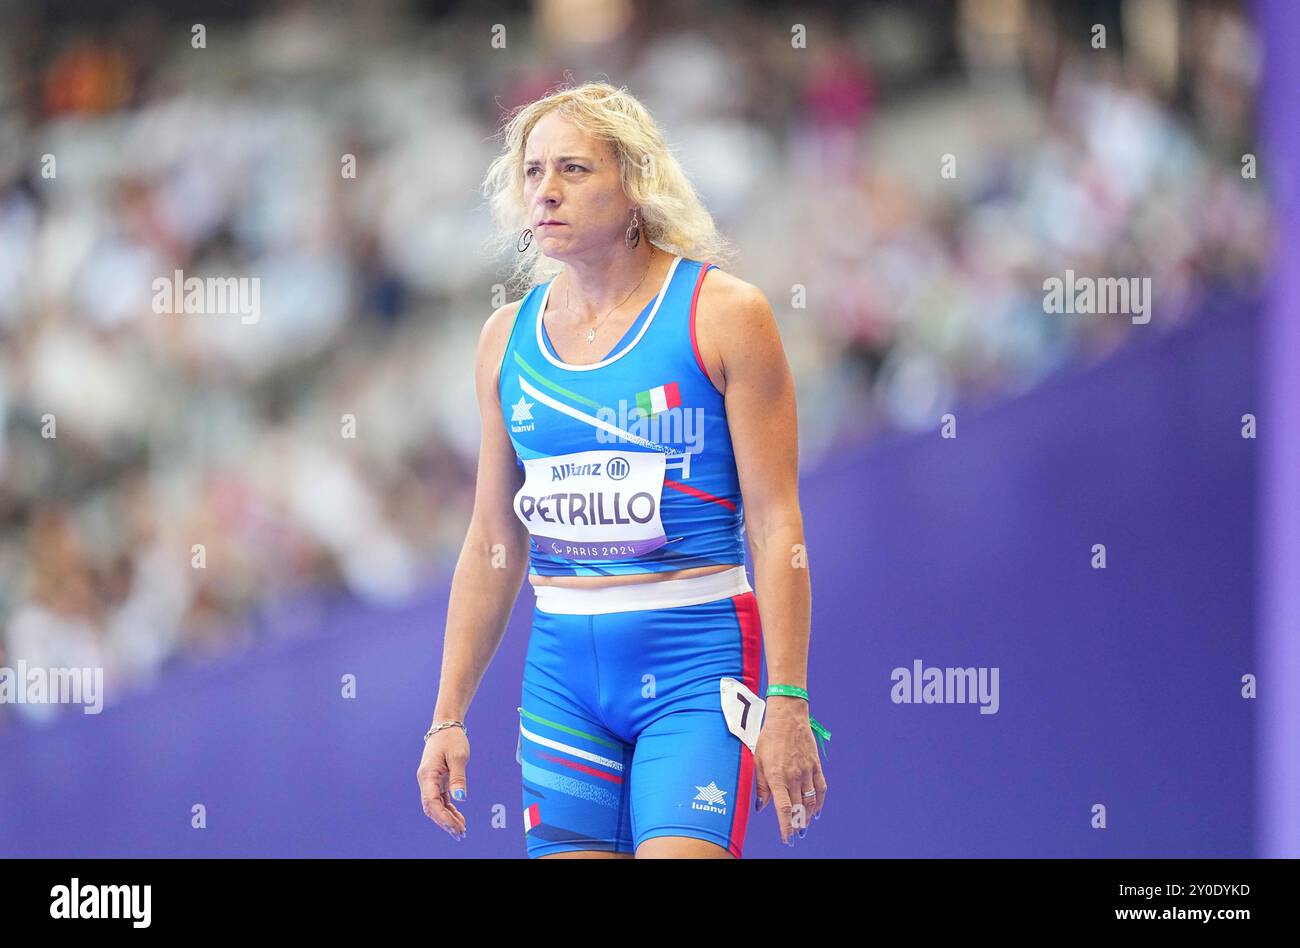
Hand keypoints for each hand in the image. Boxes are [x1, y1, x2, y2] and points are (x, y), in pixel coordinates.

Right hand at [416, 724, 468, 840]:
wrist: (445, 726)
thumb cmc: (451, 739)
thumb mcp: (458, 756)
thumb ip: (458, 778)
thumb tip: (461, 799)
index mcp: (428, 774)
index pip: (431, 801)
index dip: (442, 817)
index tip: (455, 826)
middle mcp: (426, 780)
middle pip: (432, 808)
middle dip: (445, 822)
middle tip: (460, 833)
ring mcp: (430, 782)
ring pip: (436, 806)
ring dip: (447, 819)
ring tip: (461, 830)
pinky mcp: (437, 781)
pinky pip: (441, 800)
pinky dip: (449, 810)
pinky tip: (459, 818)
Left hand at [753, 696, 826, 844]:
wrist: (788, 718)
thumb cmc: (769, 738)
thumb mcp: (758, 760)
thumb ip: (761, 786)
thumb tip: (761, 807)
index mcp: (777, 776)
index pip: (783, 808)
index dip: (786, 826)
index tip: (787, 838)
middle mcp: (793, 776)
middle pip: (798, 807)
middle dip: (797, 824)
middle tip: (796, 834)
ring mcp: (807, 771)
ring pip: (810, 801)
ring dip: (808, 816)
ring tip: (804, 825)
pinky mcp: (816, 766)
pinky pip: (821, 788)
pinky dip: (820, 802)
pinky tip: (816, 811)